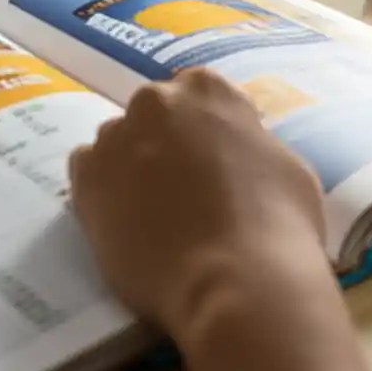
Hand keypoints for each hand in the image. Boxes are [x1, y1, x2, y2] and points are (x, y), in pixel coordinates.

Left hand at [70, 69, 364, 370]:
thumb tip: (237, 153)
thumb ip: (251, 145)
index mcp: (207, 89)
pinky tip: (126, 223)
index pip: (199, 97)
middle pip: (155, 116)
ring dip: (132, 167)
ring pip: (119, 145)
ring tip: (153, 215)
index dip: (207, 132)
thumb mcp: (286, 165)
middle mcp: (155, 101)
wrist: (233, 281)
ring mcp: (114, 138)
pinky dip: (103, 192)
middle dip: (166, 144)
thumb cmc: (278, 223)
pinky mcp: (85, 181)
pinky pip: (88, 175)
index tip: (216, 162)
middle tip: (185, 190)